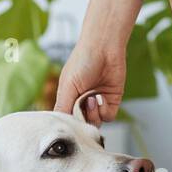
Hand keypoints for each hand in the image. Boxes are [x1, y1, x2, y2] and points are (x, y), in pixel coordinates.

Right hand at [53, 0, 144, 121]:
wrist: (105, 46)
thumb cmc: (82, 60)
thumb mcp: (67, 86)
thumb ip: (62, 107)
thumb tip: (59, 126)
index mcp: (68, 100)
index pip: (67, 121)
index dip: (68, 124)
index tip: (69, 120)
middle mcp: (82, 103)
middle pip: (81, 125)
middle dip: (81, 119)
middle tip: (81, 104)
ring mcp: (97, 103)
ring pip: (95, 124)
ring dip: (93, 114)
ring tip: (91, 98)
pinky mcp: (112, 101)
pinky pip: (108, 117)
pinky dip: (104, 110)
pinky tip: (101, 97)